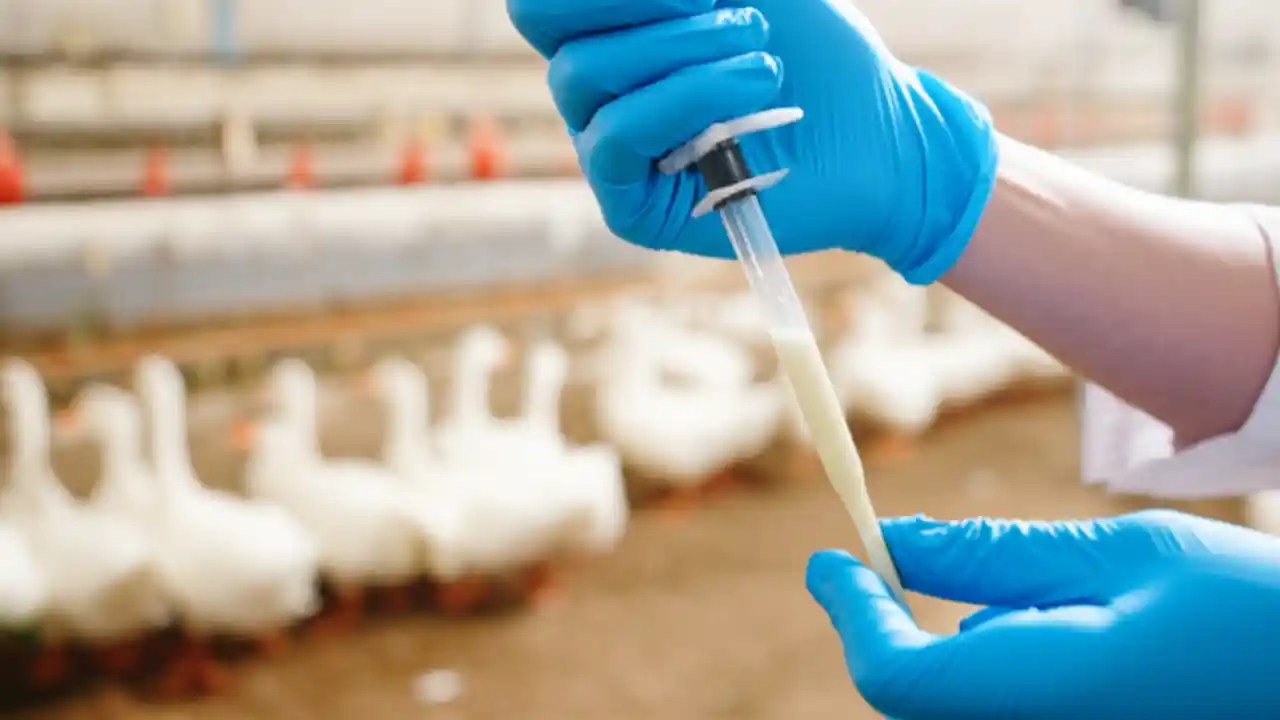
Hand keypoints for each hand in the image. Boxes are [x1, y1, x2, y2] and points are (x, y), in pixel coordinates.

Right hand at [506, 0, 998, 283]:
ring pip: (582, 75)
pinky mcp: (631, 206)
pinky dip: (682, 98)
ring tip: (766, 58)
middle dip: (642, 2)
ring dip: (683, 50)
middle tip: (732, 9)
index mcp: (609, 34)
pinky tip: (754, 89)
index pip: (545, 1)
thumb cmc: (813, 54)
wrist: (879, 136)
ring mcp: (607, 148)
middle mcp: (595, 90)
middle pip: (548, 21)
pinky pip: (614, 137)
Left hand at [806, 511, 1279, 718]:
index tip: (830, 560)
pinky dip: (997, 676)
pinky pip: (1000, 715)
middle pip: (920, 696)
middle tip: (903, 560)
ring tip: (1048, 605)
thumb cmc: (1254, 614)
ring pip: (958, 705)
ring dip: (956, 652)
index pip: (899, 677)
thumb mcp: (1126, 557)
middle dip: (896, 626)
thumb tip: (892, 539)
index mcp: (1054, 698)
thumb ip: (996, 556)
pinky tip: (1069, 642)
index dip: (854, 614)